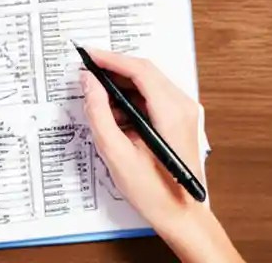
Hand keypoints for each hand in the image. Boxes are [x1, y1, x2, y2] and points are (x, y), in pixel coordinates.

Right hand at [81, 49, 242, 262]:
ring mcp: (184, 113)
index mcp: (171, 112)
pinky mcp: (179, 120)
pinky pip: (152, 98)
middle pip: (144, 72)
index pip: (139, 69)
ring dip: (121, 88)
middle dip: (113, 71)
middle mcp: (182, 106)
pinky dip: (131, 101)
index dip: (110, 59)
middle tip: (87, 76)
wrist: (182, 216)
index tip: (88, 56)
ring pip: (147, 84)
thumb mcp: (116, 153)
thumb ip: (99, 113)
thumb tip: (89, 84)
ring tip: (99, 105)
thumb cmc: (154, 192)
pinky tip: (115, 118)